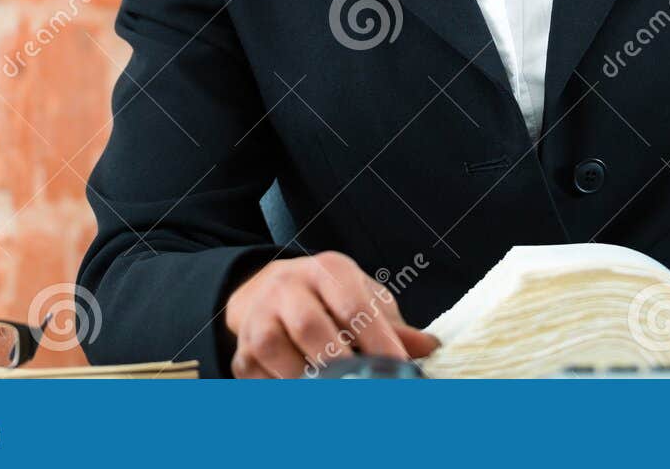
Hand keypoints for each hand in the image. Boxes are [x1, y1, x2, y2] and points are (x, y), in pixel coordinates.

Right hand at [223, 251, 439, 377]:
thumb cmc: (328, 298)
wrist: (267, 291)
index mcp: (327, 271)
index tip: (400, 371)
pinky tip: (304, 398)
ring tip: (335, 395)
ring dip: (307, 381)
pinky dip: (280, 391)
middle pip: (310, 327)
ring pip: (275, 351)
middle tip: (366, 389)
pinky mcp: (241, 352)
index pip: (354, 305)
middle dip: (340, 364)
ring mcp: (258, 319)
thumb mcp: (363, 297)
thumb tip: (428, 347)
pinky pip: (257, 378)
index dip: (378, 341)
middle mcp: (288, 289)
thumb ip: (394, 325)